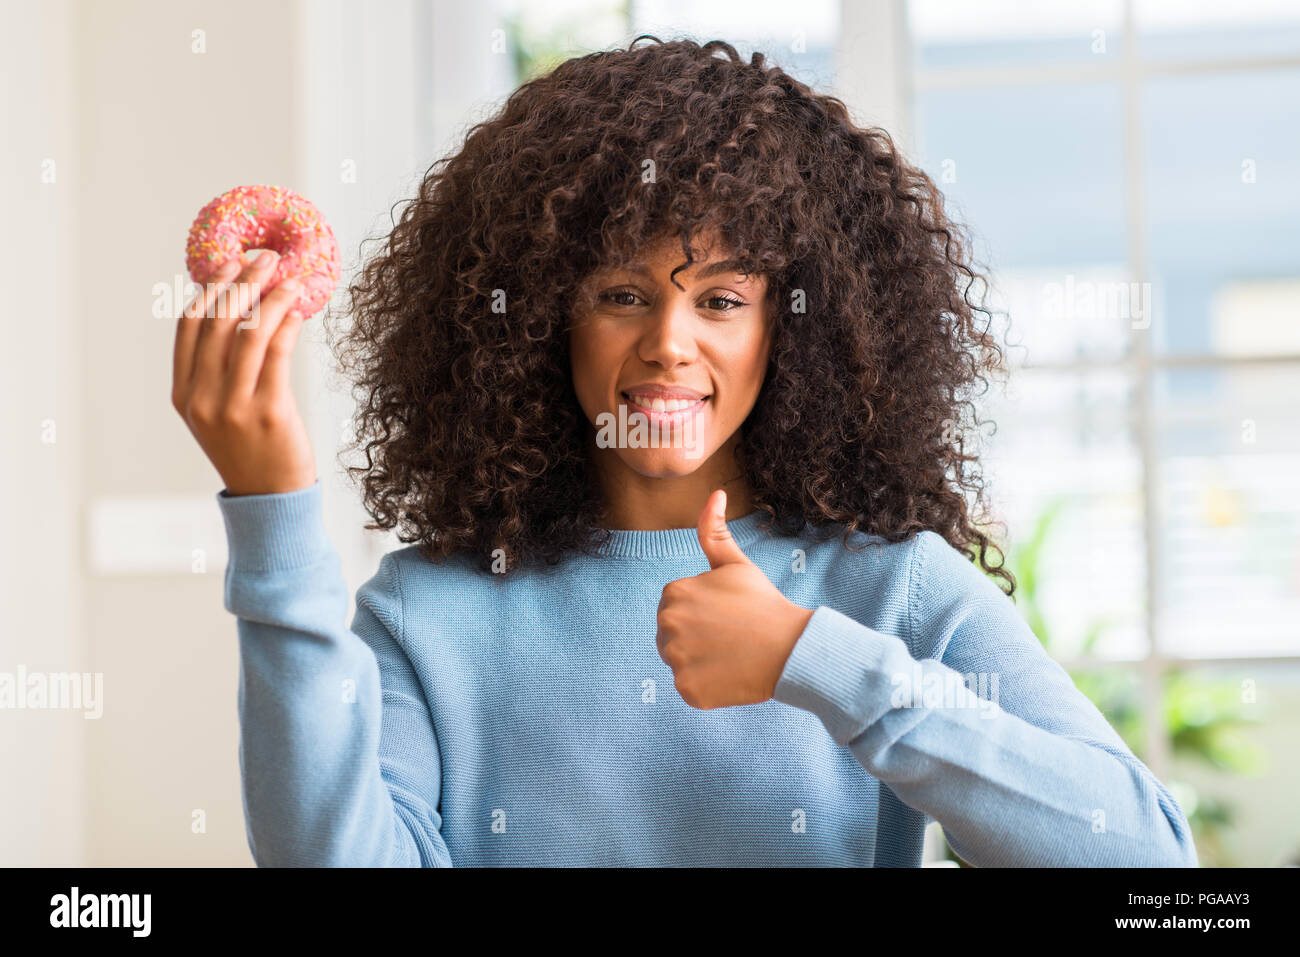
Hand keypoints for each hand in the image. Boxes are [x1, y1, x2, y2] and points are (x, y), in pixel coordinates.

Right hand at [171, 250, 316, 495]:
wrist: (269, 500)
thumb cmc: (251, 449)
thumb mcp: (218, 413)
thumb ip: (218, 372)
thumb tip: (241, 312)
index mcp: (184, 394)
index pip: (189, 327)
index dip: (209, 289)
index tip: (228, 262)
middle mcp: (203, 398)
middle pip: (218, 322)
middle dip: (241, 282)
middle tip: (264, 259)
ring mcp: (233, 406)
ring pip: (249, 333)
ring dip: (270, 297)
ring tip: (290, 278)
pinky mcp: (269, 411)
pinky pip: (277, 353)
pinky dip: (287, 324)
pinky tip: (298, 310)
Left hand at [655, 489, 814, 708]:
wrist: (791, 650)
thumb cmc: (764, 604)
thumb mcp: (736, 564)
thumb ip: (715, 531)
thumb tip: (715, 493)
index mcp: (674, 593)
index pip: (677, 607)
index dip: (704, 612)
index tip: (727, 614)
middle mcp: (667, 625)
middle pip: (672, 635)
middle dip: (697, 636)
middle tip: (731, 636)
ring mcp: (676, 660)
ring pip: (680, 661)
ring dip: (701, 661)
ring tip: (731, 654)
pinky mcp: (687, 690)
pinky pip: (690, 688)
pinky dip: (708, 686)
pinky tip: (730, 675)